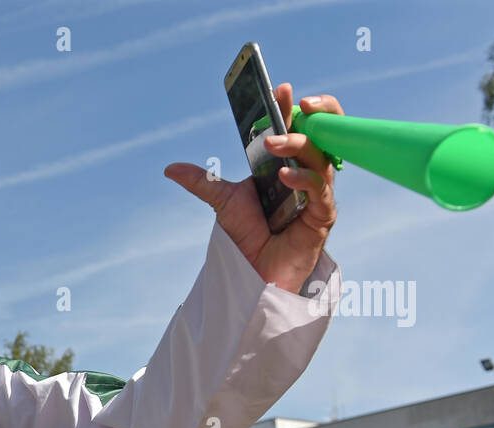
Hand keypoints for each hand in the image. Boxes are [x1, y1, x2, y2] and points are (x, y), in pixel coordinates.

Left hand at [164, 84, 342, 292]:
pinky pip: (319, 190)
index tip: (282, 88)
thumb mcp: (222, 202)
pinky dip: (303, 179)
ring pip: (321, 157)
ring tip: (275, 143)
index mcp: (289, 163)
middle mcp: (308, 173)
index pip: (296, 127)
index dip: (291, 107)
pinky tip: (284, 176)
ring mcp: (318, 193)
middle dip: (314, 114)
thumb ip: (202, 182)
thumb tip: (170, 168)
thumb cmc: (248, 236)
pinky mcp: (322, 215)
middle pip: (323, 133)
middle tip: (295, 104)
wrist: (255, 272)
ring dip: (298, 145)